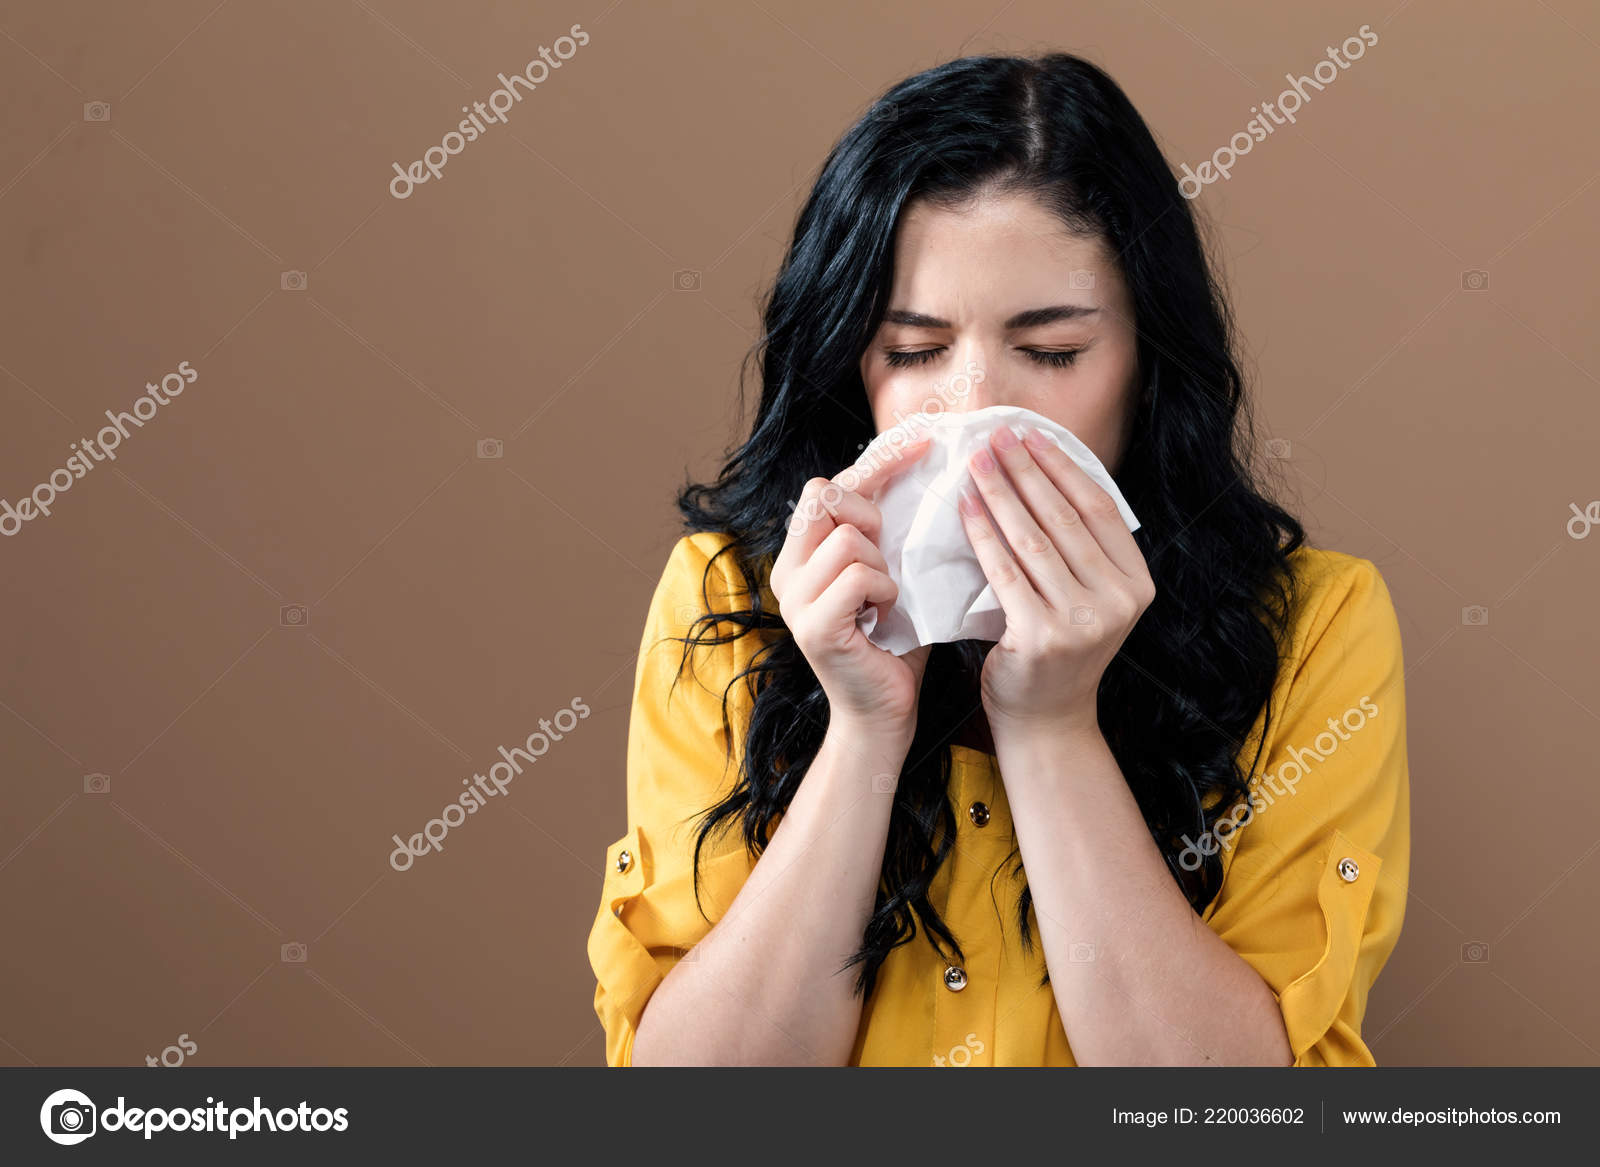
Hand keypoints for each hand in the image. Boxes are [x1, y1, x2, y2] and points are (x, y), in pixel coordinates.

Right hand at [769, 437, 934, 735]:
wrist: (885, 712)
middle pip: (826, 495)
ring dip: (883, 564)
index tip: (924, 442)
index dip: (878, 459)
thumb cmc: (896, 642)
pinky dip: (885, 591)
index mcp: (802, 554)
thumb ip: (885, 530)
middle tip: (887, 556)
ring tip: (885, 599)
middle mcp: (788, 571)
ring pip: (848, 537)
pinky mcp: (811, 625)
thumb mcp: (891, 571)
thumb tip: (918, 464)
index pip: (830, 483)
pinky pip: (858, 575)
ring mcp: (794, 598)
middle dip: (870, 514)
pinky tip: (885, 616)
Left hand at [956, 424, 1154, 737]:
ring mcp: (1082, 621)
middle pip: (1064, 518)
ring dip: (1000, 493)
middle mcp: (1118, 601)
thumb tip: (1044, 471)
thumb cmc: (1058, 650)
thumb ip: (1081, 550)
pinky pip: (1004, 570)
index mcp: (1136, 584)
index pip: (1099, 508)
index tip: (1032, 435)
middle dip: (1026, 470)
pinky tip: (965, 506)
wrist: (1046, 720)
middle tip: (995, 436)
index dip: (1063, 466)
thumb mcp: (1088, 599)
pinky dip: (982, 533)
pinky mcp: (1041, 636)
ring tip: (976, 463)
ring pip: (1033, 539)